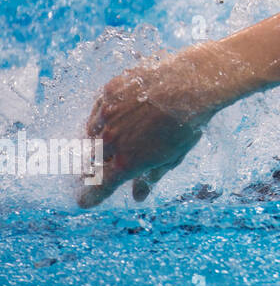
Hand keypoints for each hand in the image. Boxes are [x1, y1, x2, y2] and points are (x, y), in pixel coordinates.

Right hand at [76, 60, 212, 207]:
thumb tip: (138, 196)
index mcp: (127, 162)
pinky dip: (101, 119)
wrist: (190, 84)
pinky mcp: (108, 93)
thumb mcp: (173, 156)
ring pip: (91, 135)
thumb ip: (150, 177)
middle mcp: (111, 141)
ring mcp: (107, 116)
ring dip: (97, 142)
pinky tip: (111, 119)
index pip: (99, 186)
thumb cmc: (187, 122)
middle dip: (92, 169)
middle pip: (91, 162)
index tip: (84, 201)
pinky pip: (97, 111)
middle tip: (96, 170)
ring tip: (108, 142)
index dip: (91, 196)